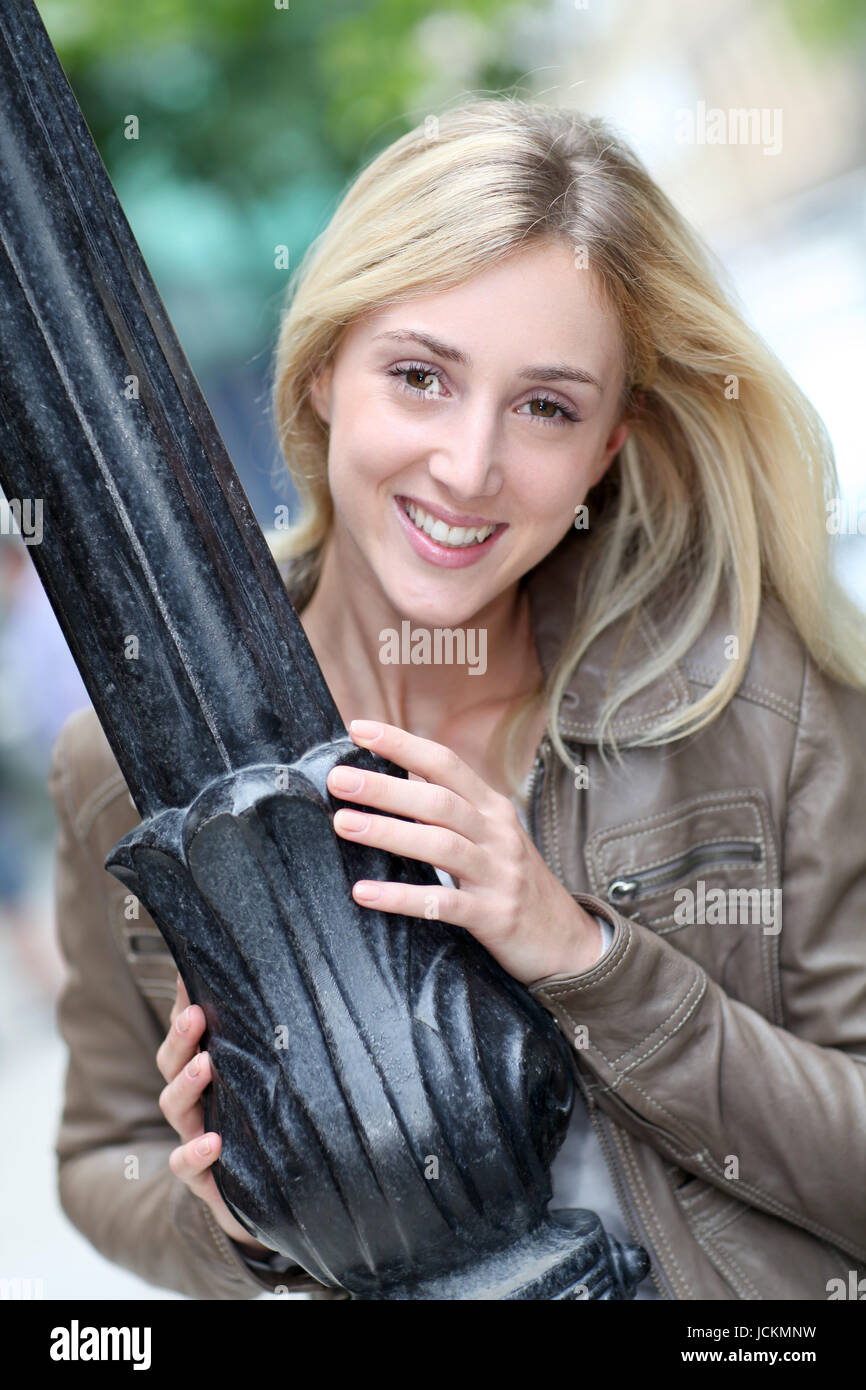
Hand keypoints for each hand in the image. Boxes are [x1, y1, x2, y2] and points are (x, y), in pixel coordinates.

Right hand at [156, 974, 270, 1257]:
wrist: (279, 1196)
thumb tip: (283, 989)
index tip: (190, 980)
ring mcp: (193, 1135)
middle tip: (196, 1016)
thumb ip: (269, 1046)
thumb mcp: (273, 1082)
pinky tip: (213, 1141)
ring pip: (173, 1105)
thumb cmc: (274, 1126)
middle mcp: (194, 1100)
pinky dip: (194, 1152)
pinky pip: (185, 1164)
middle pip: (172, 1063)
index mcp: (206, 1072)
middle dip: (181, 1038)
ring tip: (204, 1064)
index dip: (183, 1006)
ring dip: (186, 1083)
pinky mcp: (202, 1177)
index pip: (187, 1033)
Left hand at [327, 719, 603, 984]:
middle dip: (385, 787)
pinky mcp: (494, 915)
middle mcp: (497, 834)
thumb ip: (451, 809)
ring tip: (343, 824)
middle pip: (438, 801)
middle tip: (338, 779)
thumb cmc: (514, 883)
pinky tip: (363, 893)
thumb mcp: (491, 837)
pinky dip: (401, 897)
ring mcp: (498, 874)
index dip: (403, 744)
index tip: (359, 729)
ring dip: (388, 832)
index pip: (445, 763)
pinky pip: (442, 904)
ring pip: (440, 844)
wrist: (566, 941)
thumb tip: (397, 780)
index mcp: (492, 808)